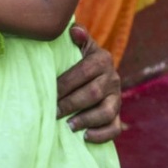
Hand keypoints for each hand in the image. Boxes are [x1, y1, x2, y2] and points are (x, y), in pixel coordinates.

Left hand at [55, 24, 122, 142]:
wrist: (95, 72)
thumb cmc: (78, 59)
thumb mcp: (79, 46)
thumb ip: (77, 37)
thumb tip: (74, 29)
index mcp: (102, 59)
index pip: (84, 72)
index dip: (66, 83)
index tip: (49, 93)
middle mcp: (113, 78)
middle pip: (94, 93)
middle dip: (71, 104)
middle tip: (53, 112)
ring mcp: (117, 98)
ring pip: (107, 111)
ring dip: (87, 120)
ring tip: (69, 126)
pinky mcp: (118, 114)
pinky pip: (115, 127)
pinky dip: (102, 134)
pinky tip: (85, 137)